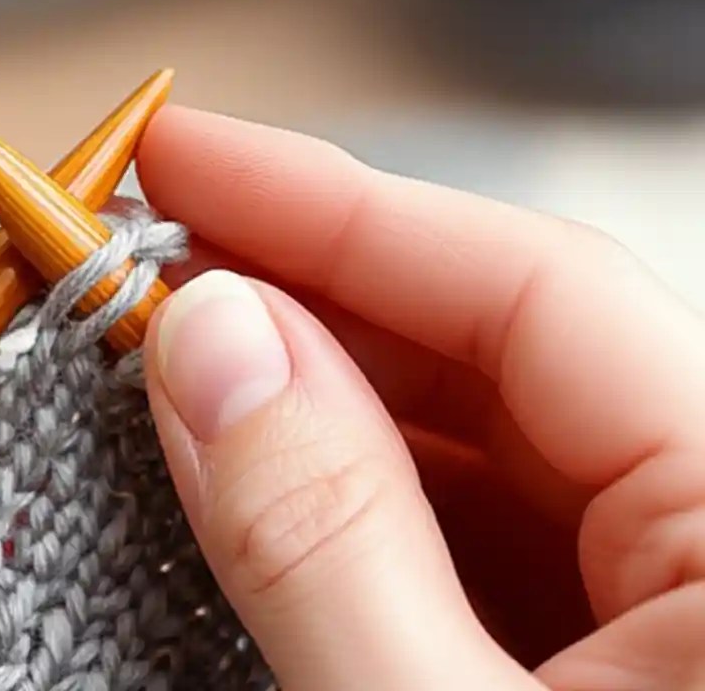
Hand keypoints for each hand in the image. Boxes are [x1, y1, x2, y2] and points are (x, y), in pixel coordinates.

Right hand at [136, 106, 704, 689]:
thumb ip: (328, 538)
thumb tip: (217, 343)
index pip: (542, 293)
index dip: (338, 210)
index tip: (185, 164)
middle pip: (501, 356)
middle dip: (306, 303)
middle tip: (152, 272)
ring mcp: (666, 610)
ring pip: (473, 450)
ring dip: (308, 407)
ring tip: (170, 377)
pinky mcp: (600, 661)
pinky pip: (466, 542)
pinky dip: (342, 508)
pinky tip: (247, 487)